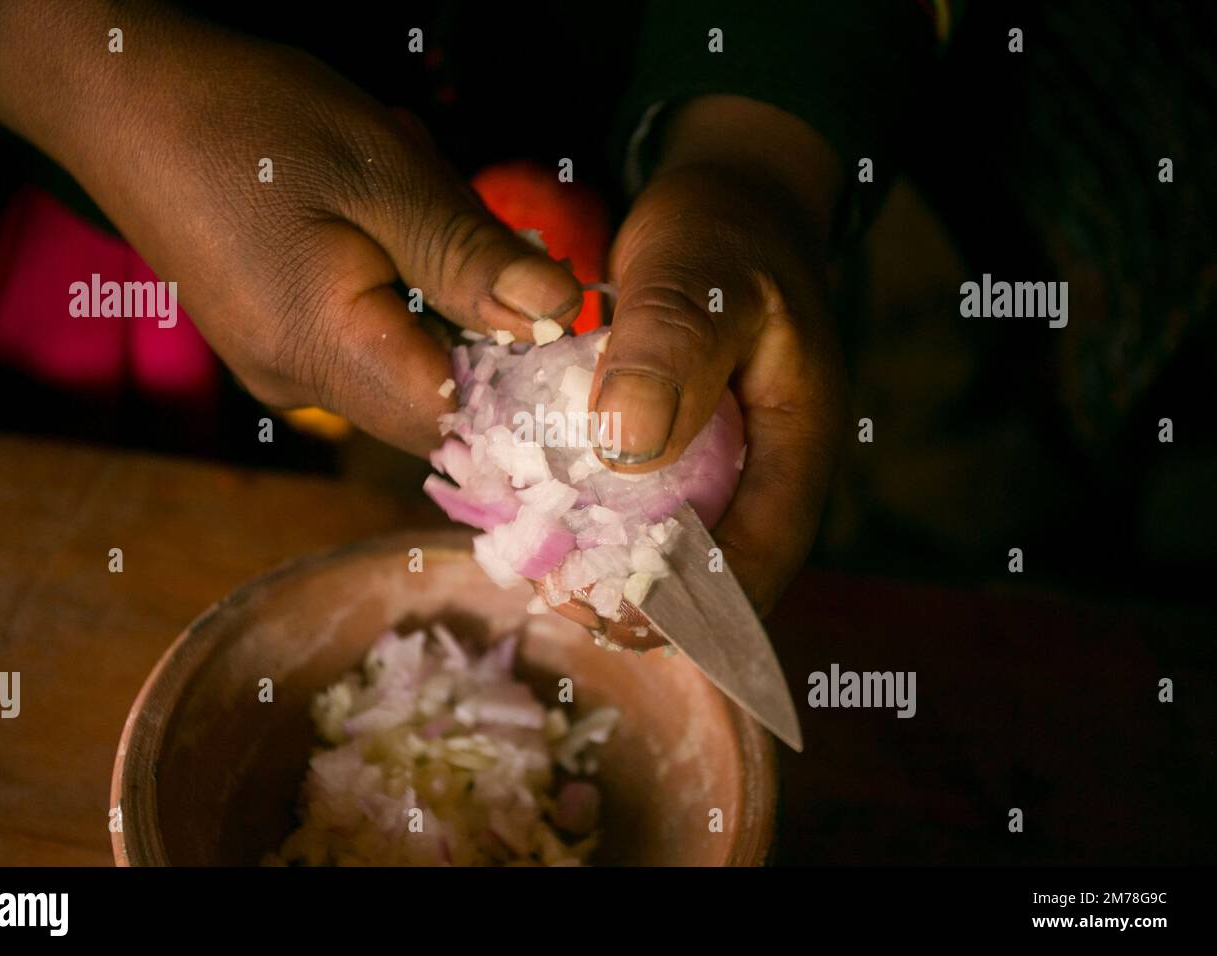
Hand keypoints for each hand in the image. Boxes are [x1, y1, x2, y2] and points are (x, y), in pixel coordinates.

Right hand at [0, 1, 580, 455]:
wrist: (124, 98)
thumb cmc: (254, 125)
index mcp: (331, 355)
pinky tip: (383, 223)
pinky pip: (368, 345)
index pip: (459, 428)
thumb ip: (474, 260)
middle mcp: (302, 388)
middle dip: (487, 341)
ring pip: (406, 370)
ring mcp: (283, 370)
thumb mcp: (385, 176)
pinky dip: (404, 296)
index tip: (568, 337)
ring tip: (414, 212)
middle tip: (485, 242)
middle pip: (436, 407)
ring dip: (443, 306)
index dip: (524, 399)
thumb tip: (563, 317)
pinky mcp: (276, 343)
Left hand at [552, 96, 846, 645]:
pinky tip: (545, 523)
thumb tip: (625, 449)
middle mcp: (764, 467)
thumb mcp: (700, 277)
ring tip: (547, 580)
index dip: (698, 606)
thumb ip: (670, 351)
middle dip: (648, 603)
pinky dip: (600, 520)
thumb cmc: (725, 232)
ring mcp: (722, 459)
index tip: (621, 620)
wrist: (726, 199)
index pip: (762, 556)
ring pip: (676, 542)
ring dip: (618, 569)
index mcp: (796, 444)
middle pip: (716, 569)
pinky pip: (644, 502)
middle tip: (566, 607)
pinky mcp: (679, 444)